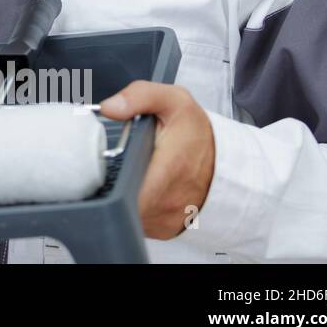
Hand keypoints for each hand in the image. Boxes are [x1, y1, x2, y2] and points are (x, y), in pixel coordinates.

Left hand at [99, 81, 215, 238]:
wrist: (222, 161)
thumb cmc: (196, 133)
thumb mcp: (174, 101)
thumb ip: (139, 97)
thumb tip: (109, 108)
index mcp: (168, 171)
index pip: (128, 192)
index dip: (109, 180)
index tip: (105, 164)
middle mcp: (167, 203)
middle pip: (121, 205)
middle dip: (110, 185)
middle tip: (114, 164)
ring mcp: (165, 220)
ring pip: (126, 215)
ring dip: (120, 195)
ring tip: (126, 173)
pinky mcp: (163, 229)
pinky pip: (137, 222)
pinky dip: (130, 206)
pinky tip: (136, 187)